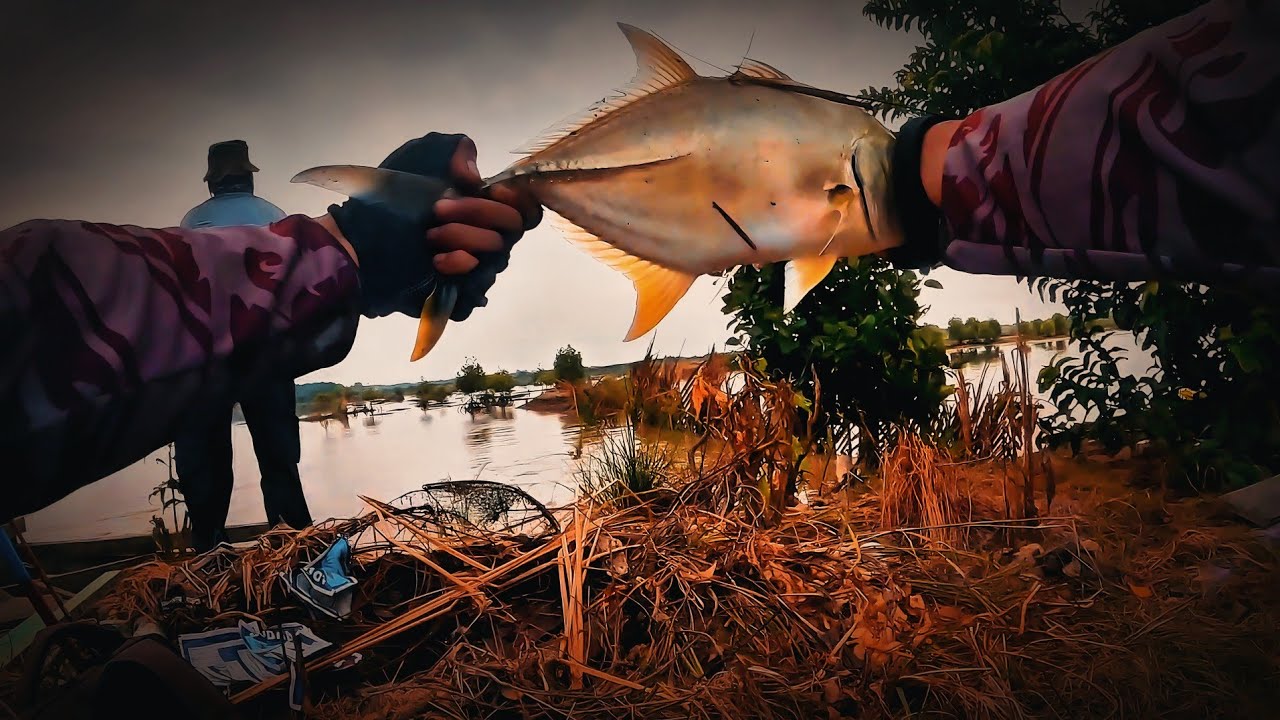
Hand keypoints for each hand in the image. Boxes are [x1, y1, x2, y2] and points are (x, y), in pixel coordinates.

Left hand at [381, 133, 542, 320]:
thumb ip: (456, 150)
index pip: (523, 209)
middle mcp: (480, 238)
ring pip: (494, 260)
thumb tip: (475, 177)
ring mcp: (468, 269)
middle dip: (479, 215)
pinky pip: (475, 294)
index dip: (516, 200)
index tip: (493, 190)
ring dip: (463, 239)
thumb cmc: (387, 197)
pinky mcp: (452, 294)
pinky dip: (460, 273)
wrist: (355, 237)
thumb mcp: (420, 155)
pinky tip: (436, 262)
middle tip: (438, 210)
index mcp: (480, 207)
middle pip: (511, 231)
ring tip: (429, 236)